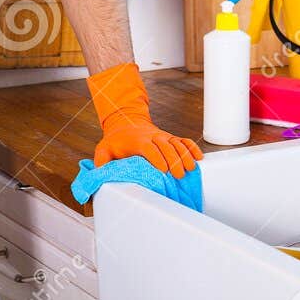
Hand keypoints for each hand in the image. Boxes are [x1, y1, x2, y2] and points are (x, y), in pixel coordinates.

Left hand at [86, 62, 203, 177]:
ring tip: (191, 169)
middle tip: (179, 175)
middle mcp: (153, 137)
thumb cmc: (115, 142)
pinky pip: (183, 140)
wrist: (126, 124)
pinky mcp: (170, 138)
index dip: (156, 158)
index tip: (163, 170)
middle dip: (174, 159)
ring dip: (185, 155)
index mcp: (137, 141)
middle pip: (166, 146)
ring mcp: (163, 137)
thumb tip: (101, 173)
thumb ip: (101, 161)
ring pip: (177, 143)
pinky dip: (191, 147)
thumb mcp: (103, 150)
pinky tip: (199, 157)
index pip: (148, 148)